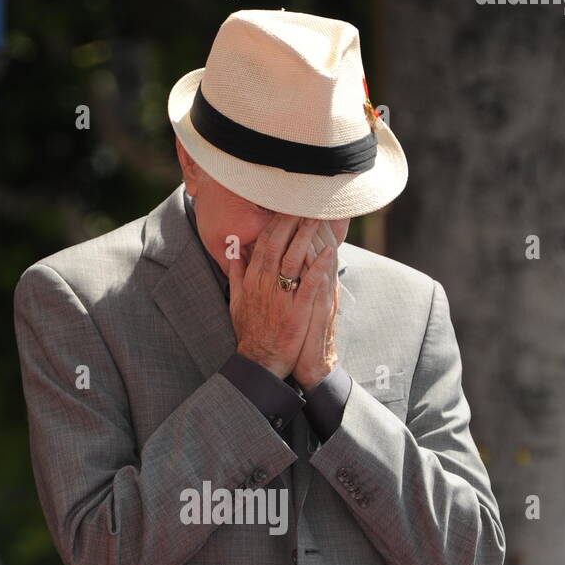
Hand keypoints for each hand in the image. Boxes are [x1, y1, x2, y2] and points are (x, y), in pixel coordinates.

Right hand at [228, 212, 337, 378]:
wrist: (260, 362)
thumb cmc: (251, 333)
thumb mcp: (237, 302)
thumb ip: (237, 275)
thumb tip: (235, 253)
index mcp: (253, 280)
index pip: (263, 243)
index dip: (275, 222)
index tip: (285, 206)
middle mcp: (266, 285)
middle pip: (277, 245)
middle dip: (290, 221)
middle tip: (304, 202)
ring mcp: (282, 298)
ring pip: (293, 260)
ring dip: (306, 237)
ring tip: (317, 218)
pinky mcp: (297, 312)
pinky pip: (309, 285)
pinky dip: (318, 267)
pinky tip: (329, 252)